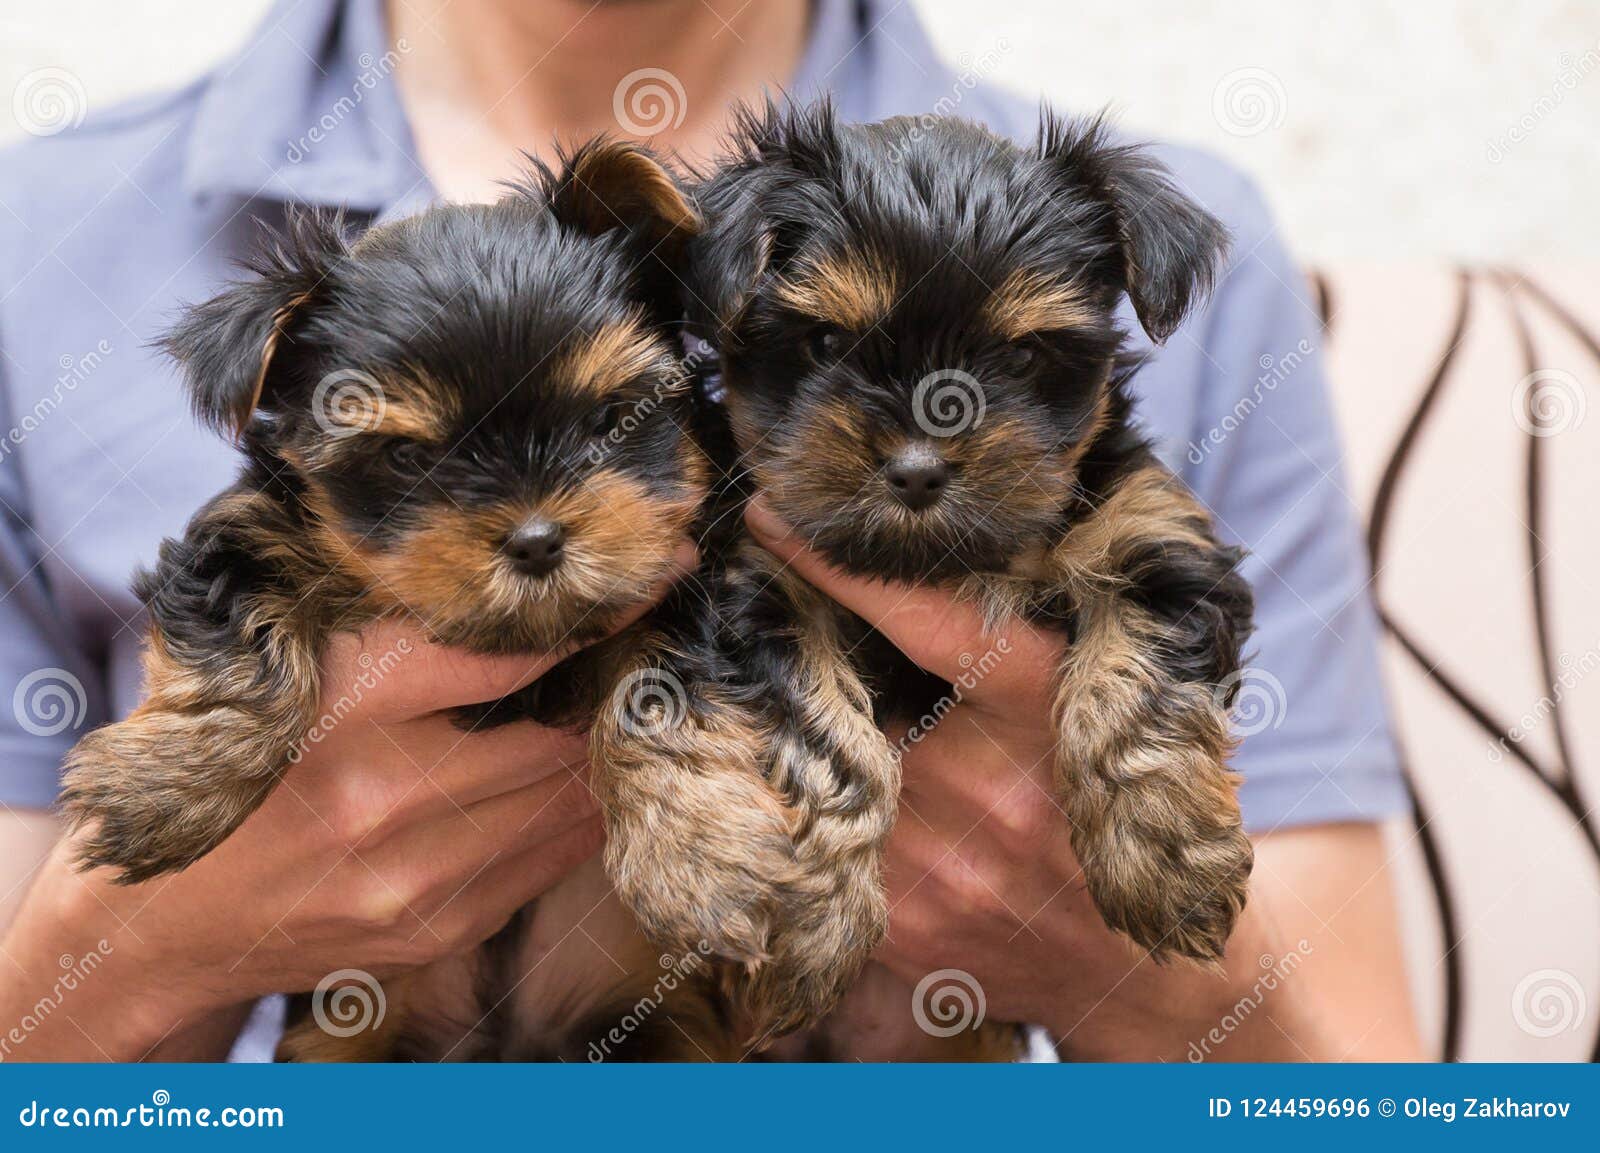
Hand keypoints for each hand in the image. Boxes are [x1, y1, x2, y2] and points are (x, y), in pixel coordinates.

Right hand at [0, 546, 692, 1060]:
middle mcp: (382, 796)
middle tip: (637, 648)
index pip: (505, 652)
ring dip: (601, 753)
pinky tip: (571, 775)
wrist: (161, 919)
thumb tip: (505, 571)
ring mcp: (416, 878)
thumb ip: (383, 618)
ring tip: (615, 706)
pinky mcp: (438, 930)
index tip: (649, 574)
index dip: (590, 614)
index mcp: (338, 705)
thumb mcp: (283, 666)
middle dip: (609, 688)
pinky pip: (550, 858)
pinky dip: (573, 812)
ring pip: (569, 802)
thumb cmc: (227, 766)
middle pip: (559, 735)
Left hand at [745, 501, 1316, 1059]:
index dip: (840, 566)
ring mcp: (942, 863)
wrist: (1137, 967)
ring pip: (840, 778)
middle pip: (855, 701)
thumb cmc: (1105, 805)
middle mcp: (986, 782)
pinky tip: (902, 835)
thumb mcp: (1083, 703)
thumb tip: (899, 572)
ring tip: (908, 774)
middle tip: (827, 665)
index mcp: (1041, 704)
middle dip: (836, 684)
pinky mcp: (904, 923)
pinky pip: (839, 850)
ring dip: (845, 764)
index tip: (774, 519)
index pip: (926, 616)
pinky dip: (849, 831)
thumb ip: (1006, 640)